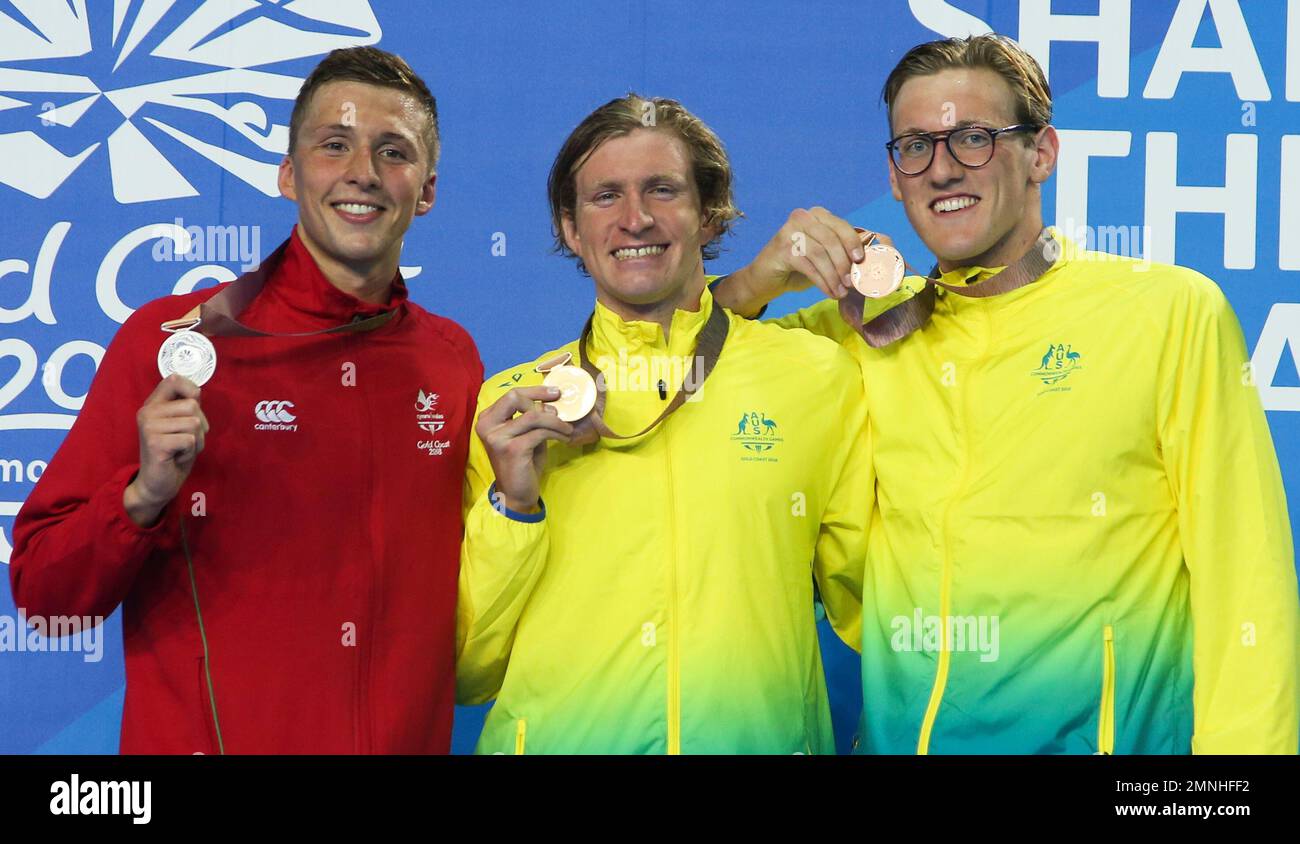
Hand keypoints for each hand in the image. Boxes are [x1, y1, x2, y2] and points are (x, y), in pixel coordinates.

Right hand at [123, 374, 208, 526]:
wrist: (158, 483)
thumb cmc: (174, 453)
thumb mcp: (181, 425)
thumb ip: (186, 407)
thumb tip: (197, 390)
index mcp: (153, 404)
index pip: (173, 379)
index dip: (191, 389)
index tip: (194, 403)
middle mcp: (148, 412)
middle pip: (192, 405)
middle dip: (200, 426)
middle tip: (186, 440)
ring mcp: (149, 427)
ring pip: (194, 423)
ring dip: (196, 440)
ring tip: (181, 449)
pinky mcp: (155, 443)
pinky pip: (190, 439)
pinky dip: (190, 451)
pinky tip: (177, 457)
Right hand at [476, 386, 574, 513]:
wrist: (515, 495)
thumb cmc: (522, 464)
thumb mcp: (526, 436)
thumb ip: (534, 419)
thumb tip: (550, 403)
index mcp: (488, 420)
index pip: (511, 395)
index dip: (535, 391)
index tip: (555, 393)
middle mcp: (487, 426)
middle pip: (515, 397)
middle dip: (541, 399)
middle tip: (560, 410)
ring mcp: (498, 437)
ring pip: (533, 416)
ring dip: (555, 421)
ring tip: (567, 429)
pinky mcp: (512, 449)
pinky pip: (540, 432)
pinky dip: (556, 433)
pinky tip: (565, 439)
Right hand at [714, 207, 894, 314]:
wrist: (765, 279)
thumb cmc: (799, 267)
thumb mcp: (824, 255)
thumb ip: (842, 252)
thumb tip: (875, 259)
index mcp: (816, 214)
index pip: (840, 225)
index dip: (853, 242)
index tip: (861, 260)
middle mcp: (802, 217)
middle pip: (831, 239)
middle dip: (844, 263)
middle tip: (852, 283)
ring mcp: (789, 231)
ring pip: (820, 253)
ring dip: (834, 275)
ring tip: (841, 291)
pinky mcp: (781, 248)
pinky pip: (808, 265)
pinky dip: (822, 281)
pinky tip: (829, 292)